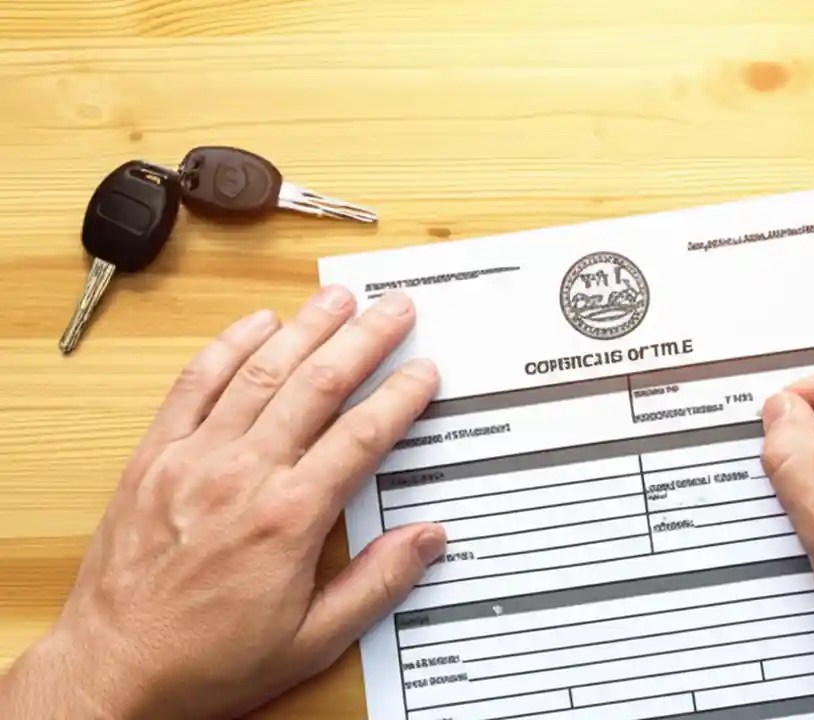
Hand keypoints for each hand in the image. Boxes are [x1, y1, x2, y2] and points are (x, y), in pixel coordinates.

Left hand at [0, 288, 443, 719]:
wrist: (115, 669)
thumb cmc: (210, 661)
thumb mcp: (312, 642)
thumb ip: (376, 584)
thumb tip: (428, 538)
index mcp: (289, 519)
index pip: (361, 435)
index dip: (400, 395)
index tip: (424, 370)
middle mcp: (242, 476)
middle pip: (317, 386)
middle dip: (364, 340)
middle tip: (395, 308)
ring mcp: (193, 460)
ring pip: (260, 373)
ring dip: (304, 328)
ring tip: (338, 297)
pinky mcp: (154, 458)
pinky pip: (194, 385)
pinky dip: (227, 347)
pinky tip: (256, 322)